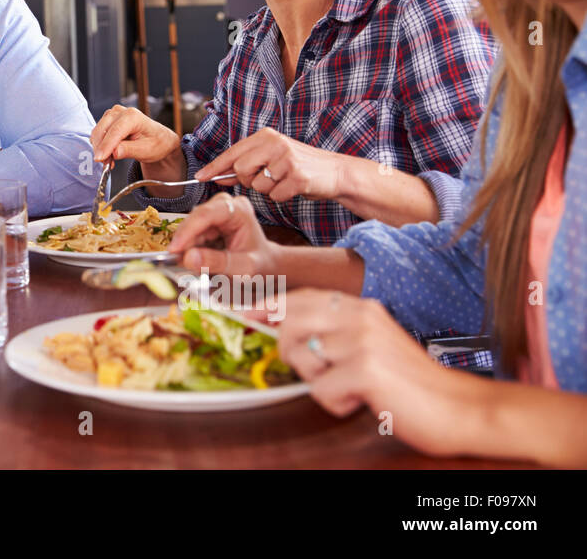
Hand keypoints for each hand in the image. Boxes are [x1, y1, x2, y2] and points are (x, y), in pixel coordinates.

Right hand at [90, 105, 182, 176]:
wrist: (158, 139)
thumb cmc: (156, 143)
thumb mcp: (146, 150)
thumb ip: (129, 150)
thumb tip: (114, 152)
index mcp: (133, 116)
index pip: (115, 131)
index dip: (106, 146)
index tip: (100, 158)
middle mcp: (121, 112)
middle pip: (103, 130)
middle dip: (101, 149)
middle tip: (106, 164)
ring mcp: (113, 115)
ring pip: (98, 132)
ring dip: (100, 148)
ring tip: (110, 161)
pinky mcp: (108, 120)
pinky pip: (98, 134)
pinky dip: (100, 146)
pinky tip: (109, 154)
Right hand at [167, 191, 281, 275]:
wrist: (265, 265)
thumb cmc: (260, 265)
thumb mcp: (243, 268)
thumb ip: (218, 263)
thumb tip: (188, 258)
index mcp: (239, 210)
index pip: (206, 214)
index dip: (187, 231)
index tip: (174, 250)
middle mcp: (225, 205)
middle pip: (194, 220)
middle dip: (185, 242)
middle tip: (180, 264)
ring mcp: (214, 212)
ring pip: (189, 228)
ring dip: (186, 247)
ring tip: (194, 266)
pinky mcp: (207, 221)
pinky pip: (190, 234)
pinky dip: (189, 249)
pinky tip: (195, 260)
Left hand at [196, 127, 344, 202]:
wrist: (336, 172)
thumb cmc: (299, 166)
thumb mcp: (272, 156)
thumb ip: (246, 164)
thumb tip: (217, 175)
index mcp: (266, 136)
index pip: (233, 152)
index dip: (215, 166)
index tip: (200, 177)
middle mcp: (275, 143)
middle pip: (241, 169)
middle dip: (248, 180)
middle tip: (266, 178)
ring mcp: (287, 159)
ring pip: (258, 185)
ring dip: (268, 189)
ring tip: (284, 180)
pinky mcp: (298, 176)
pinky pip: (275, 195)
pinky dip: (282, 196)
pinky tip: (294, 187)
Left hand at [276, 290, 473, 457]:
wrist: (460, 408)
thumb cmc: (411, 383)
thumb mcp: (373, 343)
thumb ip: (337, 331)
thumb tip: (285, 326)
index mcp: (362, 307)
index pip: (303, 298)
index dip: (271, 305)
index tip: (247, 312)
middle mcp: (360, 316)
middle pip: (290, 323)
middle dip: (291, 353)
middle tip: (321, 371)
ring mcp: (362, 341)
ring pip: (301, 358)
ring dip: (320, 382)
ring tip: (353, 386)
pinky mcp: (365, 370)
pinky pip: (320, 391)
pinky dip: (337, 404)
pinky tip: (365, 400)